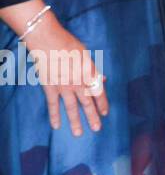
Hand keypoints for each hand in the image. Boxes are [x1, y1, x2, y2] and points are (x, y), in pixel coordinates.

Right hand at [23, 13, 107, 135]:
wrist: (48, 40)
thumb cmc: (68, 44)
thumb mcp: (86, 55)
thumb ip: (93, 69)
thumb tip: (102, 79)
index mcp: (89, 73)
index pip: (99, 92)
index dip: (102, 103)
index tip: (105, 113)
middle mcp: (79, 82)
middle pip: (88, 103)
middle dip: (93, 117)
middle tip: (97, 129)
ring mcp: (64, 86)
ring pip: (72, 107)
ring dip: (76, 121)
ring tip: (79, 133)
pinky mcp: (50, 87)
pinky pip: (53, 105)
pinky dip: (55, 115)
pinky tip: (57, 126)